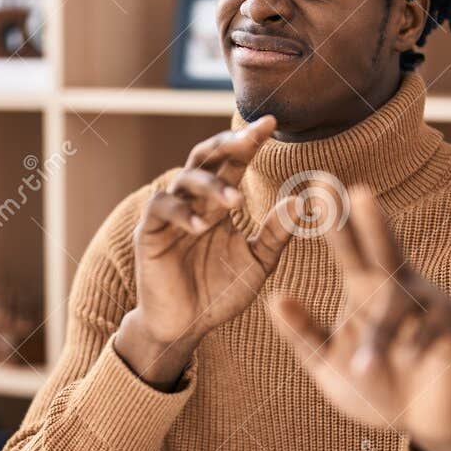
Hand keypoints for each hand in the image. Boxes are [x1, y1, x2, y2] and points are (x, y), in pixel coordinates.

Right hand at [115, 115, 301, 387]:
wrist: (185, 327)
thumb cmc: (219, 293)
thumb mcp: (257, 262)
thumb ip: (275, 233)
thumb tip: (301, 201)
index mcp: (219, 202)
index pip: (234, 162)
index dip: (250, 141)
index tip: (272, 123)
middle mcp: (194, 200)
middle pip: (207, 157)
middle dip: (229, 144)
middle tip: (251, 138)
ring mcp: (170, 214)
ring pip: (186, 179)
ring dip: (211, 185)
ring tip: (233, 201)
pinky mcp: (150, 233)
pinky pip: (162, 209)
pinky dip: (182, 212)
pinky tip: (200, 225)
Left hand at [267, 186, 450, 450]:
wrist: (422, 423)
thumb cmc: (374, 386)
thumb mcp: (327, 365)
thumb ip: (304, 334)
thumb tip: (275, 297)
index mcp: (365, 288)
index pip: (347, 247)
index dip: (334, 220)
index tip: (317, 185)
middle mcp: (398, 287)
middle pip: (384, 248)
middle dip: (372, 222)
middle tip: (357, 191)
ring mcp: (430, 304)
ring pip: (399, 305)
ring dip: (382, 337)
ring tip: (364, 368)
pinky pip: (429, 330)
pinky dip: (413, 348)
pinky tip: (409, 362)